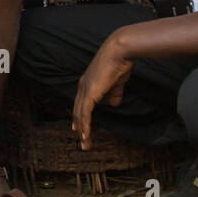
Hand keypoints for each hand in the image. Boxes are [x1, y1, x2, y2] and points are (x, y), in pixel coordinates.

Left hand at [72, 36, 133, 150]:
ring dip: (83, 131)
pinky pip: (84, 114)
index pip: (80, 103)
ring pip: (80, 115)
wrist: (119, 52)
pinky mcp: (89, 93)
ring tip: (85, 144)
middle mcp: (83, 86)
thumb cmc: (119, 63)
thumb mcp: (117, 82)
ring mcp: (84, 90)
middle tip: (82, 141)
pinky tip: (86, 136)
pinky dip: (85, 126)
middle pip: (78, 111)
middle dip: (80, 127)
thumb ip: (114, 93)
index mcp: (87, 83)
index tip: (78, 128)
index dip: (79, 116)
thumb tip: (113, 103)